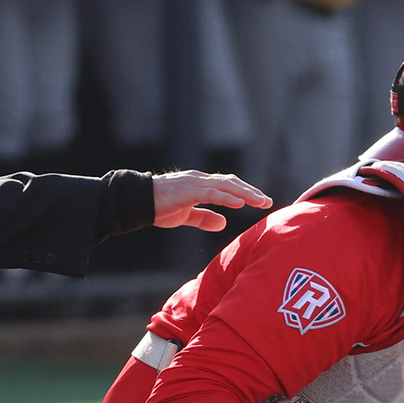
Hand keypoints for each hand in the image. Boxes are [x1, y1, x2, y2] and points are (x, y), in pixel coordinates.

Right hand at [151, 170, 270, 231]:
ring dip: (244, 193)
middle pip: (231, 182)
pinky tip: (239, 203)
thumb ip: (204, 218)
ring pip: (225, 185)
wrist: (136, 202)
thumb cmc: (159, 207)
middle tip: (267, 201)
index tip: (261, 201)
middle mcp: (200, 179)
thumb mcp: (186, 215)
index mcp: (200, 184)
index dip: (245, 192)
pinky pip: (211, 193)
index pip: (228, 185)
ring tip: (260, 201)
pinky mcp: (187, 191)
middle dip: (250, 191)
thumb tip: (224, 223)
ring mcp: (194, 183)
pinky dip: (226, 197)